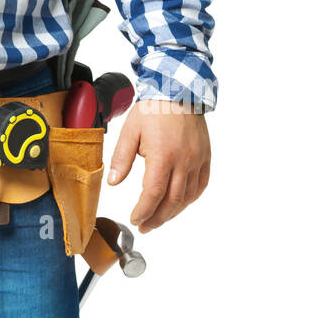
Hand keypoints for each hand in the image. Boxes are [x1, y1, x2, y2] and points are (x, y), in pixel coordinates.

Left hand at [106, 98, 210, 231]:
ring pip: (187, 197)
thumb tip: (113, 182)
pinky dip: (189, 199)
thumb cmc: (152, 110)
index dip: (143, 211)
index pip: (153, 193)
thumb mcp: (129, 131)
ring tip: (159, 219)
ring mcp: (197, 160)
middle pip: (172, 201)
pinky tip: (179, 204)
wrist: (178, 91)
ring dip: (173, 212)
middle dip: (157, 218)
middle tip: (145, 227)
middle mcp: (183, 160)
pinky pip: (200, 185)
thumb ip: (121, 158)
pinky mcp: (205, 157)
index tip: (135, 219)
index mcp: (162, 155)